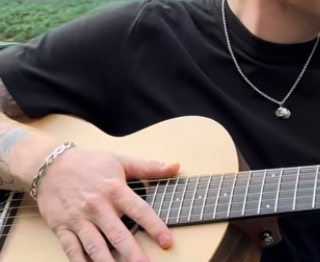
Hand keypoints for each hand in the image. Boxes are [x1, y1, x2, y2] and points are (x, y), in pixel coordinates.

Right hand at [35, 146, 178, 261]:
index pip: (139, 211)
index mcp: (114, 190)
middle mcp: (97, 207)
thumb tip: (175, 167)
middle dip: (132, 253)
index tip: (166, 241)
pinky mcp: (61, 228)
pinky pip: (71, 249)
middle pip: (117, 234)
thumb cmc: (88, 163)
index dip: (154, 227)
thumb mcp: (120, 160)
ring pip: (95, 245)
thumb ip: (149, 167)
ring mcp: (78, 219)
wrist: (49, 165)